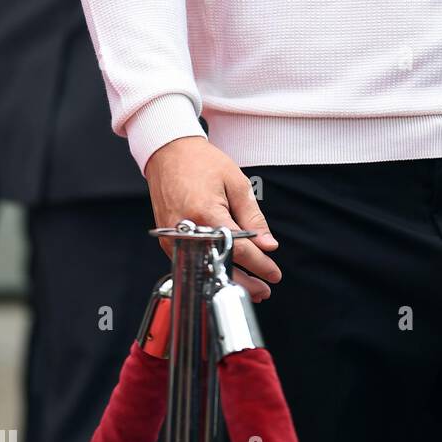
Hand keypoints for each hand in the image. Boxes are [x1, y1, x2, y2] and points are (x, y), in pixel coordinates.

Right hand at [145, 136, 281, 302]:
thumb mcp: (237, 184)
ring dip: (227, 279)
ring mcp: (174, 238)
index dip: (260, 265)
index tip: (274, 274)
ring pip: (205, 268)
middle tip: (265, 289)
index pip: (239, 250)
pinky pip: (192, 261)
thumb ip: (253, 218)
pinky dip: (210, 268)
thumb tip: (268, 245)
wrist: (169, 152)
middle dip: (245, 283)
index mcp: (207, 214)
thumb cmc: (202, 163)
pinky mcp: (168, 240)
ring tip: (250, 285)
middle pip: (220, 268)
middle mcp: (187, 231)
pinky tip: (225, 272)